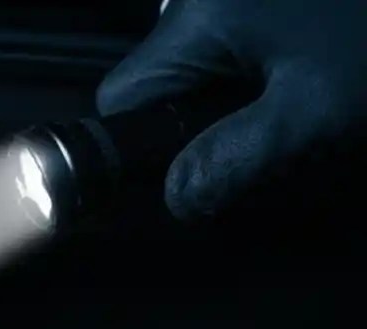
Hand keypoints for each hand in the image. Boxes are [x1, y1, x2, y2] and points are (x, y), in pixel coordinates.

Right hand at [97, 0, 366, 219]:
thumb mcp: (317, 111)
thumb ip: (237, 159)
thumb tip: (178, 199)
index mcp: (198, 18)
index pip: (121, 100)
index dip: (145, 147)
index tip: (195, 171)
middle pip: (162, 86)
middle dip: (199, 127)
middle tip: (266, 145)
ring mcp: (236, 1)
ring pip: (203, 72)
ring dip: (237, 108)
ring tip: (300, 112)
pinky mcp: (269, 8)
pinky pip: (240, 53)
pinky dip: (265, 81)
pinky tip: (311, 85)